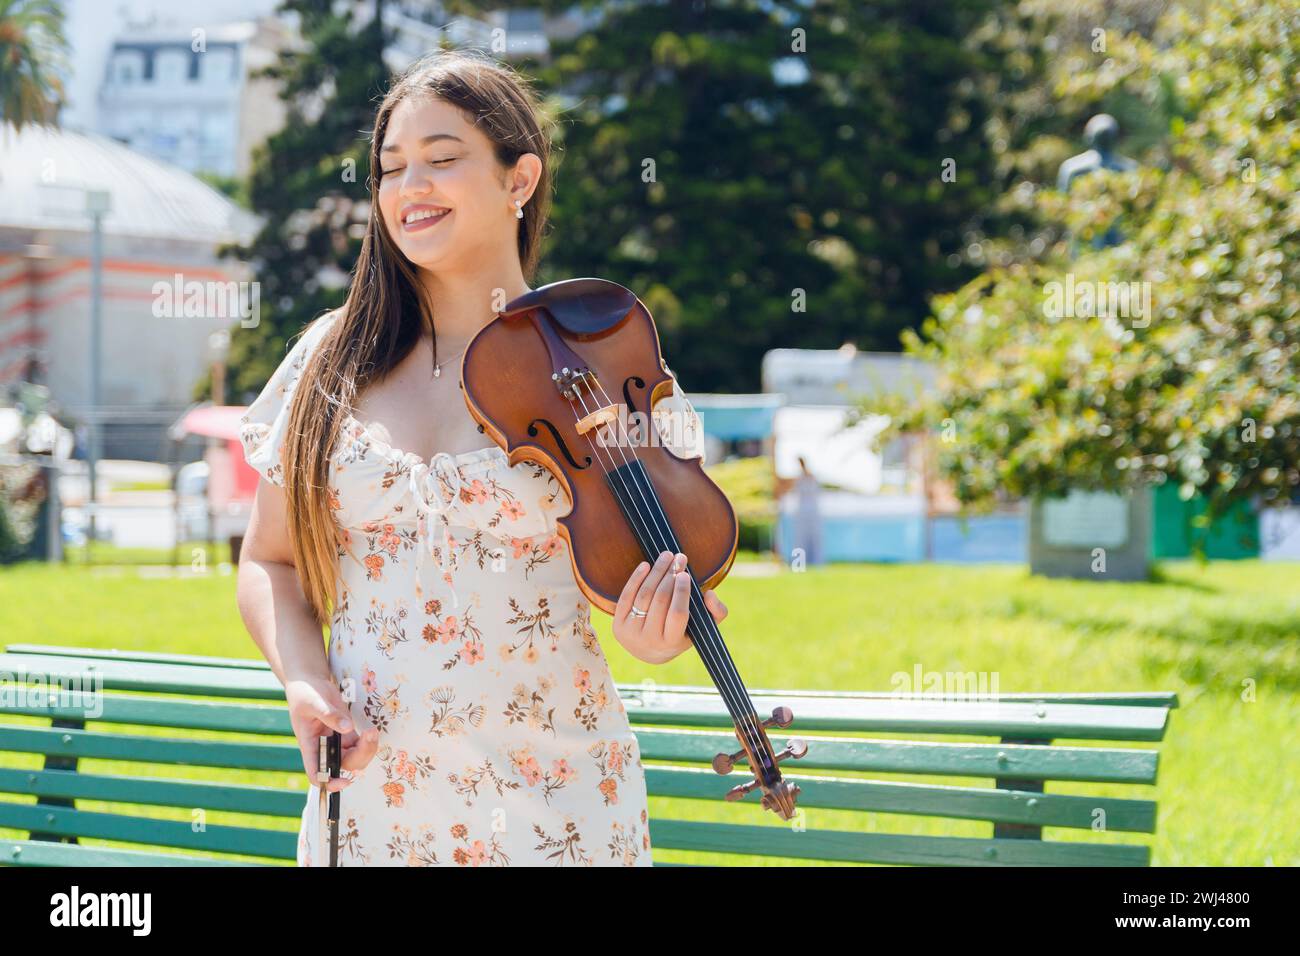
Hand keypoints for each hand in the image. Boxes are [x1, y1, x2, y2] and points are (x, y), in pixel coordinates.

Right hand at [284, 673, 379, 791]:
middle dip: (359, 756)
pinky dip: (368, 741)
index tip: (344, 781)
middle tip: (369, 736)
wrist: (310, 681)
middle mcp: (323, 747)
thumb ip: (330, 715)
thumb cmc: (305, 692)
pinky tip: (371, 730)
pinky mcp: (346, 732)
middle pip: (342, 765)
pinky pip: (359, 744)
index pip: (316, 773)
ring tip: (372, 731)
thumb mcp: (314, 701)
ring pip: (354, 757)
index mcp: (310, 745)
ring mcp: (335, 741)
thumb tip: (348, 728)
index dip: (329, 782)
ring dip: (367, 748)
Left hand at [612, 550, 727, 664]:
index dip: (681, 592)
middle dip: (670, 575)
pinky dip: (636, 578)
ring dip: (656, 572)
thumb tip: (710, 594)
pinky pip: (627, 596)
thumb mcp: (702, 628)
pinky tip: (646, 565)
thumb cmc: (680, 633)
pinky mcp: (618, 624)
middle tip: (679, 558)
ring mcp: (631, 633)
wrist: (649, 650)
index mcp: (672, 642)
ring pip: (644, 595)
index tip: (686, 574)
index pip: (678, 614)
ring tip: (666, 556)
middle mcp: (650, 640)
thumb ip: (717, 612)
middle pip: (660, 600)